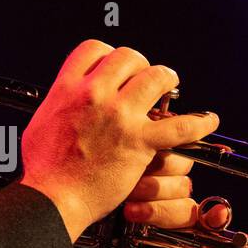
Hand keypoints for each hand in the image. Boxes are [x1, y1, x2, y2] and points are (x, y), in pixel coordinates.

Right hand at [18, 40, 221, 240]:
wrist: (51, 198)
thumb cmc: (43, 170)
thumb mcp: (41, 122)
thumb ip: (59, 104)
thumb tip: (67, 98)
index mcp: (67, 88)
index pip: (93, 49)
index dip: (108, 54)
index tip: (114, 67)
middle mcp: (94, 95)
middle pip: (127, 57)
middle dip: (139, 65)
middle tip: (143, 78)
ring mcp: (119, 116)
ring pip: (156, 77)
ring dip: (166, 80)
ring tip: (169, 87)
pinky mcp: (139, 142)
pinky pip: (180, 126)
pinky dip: (198, 123)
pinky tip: (206, 121)